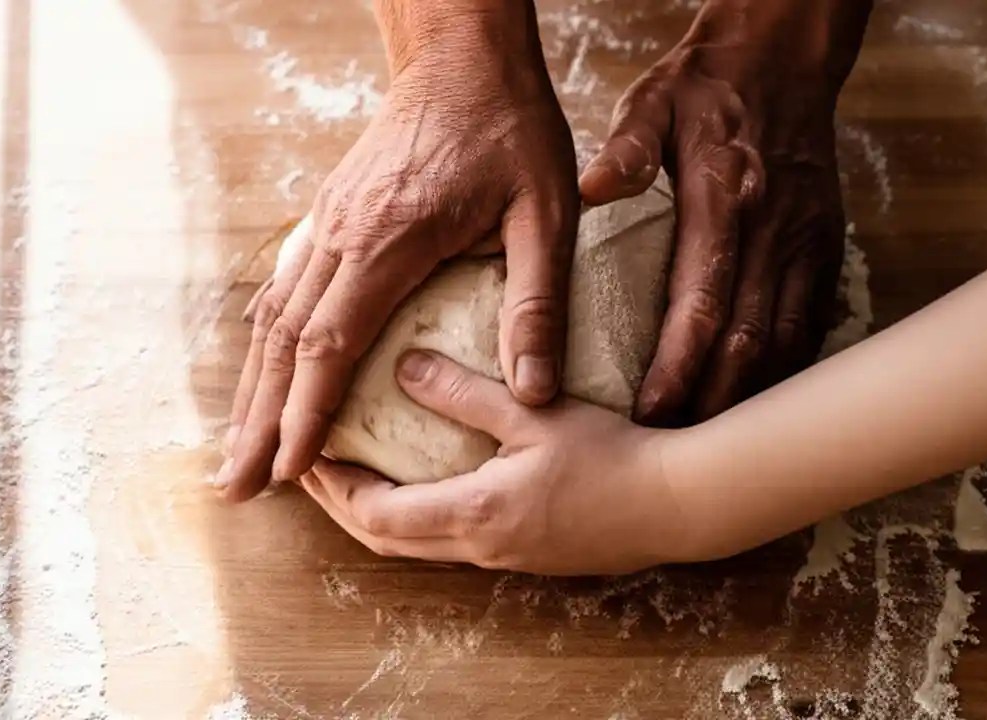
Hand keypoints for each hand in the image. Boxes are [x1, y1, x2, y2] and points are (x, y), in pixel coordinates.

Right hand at [219, 3, 579, 500]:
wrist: (464, 56)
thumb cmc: (511, 129)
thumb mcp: (547, 214)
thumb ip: (536, 302)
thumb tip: (533, 390)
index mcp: (390, 240)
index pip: (332, 342)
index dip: (306, 413)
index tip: (288, 470)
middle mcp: (343, 235)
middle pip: (286, 342)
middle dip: (258, 420)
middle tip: (237, 484)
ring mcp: (329, 222)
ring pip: (275, 318)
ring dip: (253, 387)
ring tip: (237, 446)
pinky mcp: (331, 214)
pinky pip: (287, 289)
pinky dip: (270, 344)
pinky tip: (264, 375)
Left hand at [300, 350, 682, 574]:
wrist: (677, 504)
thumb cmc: (612, 455)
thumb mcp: (533, 413)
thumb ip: (464, 390)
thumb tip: (403, 366)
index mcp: (473, 513)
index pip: (374, 513)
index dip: (333, 488)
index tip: (310, 454)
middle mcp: (480, 547)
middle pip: (384, 541)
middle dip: (341, 507)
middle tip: (316, 470)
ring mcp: (505, 558)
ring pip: (417, 547)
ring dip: (378, 516)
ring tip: (358, 476)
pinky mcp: (528, 556)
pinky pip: (451, 545)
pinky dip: (417, 520)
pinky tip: (426, 487)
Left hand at [579, 0, 871, 424]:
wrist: (785, 59)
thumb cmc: (707, 85)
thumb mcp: (654, 100)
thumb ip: (627, 147)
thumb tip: (591, 189)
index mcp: (728, 199)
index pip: (704, 300)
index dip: (679, 364)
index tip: (648, 412)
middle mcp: (775, 230)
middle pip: (747, 339)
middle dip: (710, 402)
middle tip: (668, 451)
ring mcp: (808, 244)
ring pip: (785, 343)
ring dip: (749, 400)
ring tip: (706, 448)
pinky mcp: (825, 250)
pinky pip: (809, 326)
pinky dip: (783, 373)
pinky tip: (753, 407)